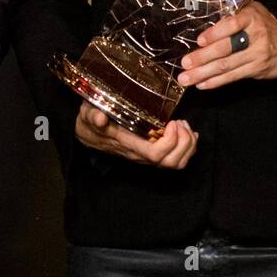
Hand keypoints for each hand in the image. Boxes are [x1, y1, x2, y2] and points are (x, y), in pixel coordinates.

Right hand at [74, 102, 198, 168]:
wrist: (89, 133)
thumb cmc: (91, 121)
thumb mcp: (88, 114)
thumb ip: (92, 115)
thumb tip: (100, 118)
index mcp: (129, 144)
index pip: (155, 154)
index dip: (170, 141)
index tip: (171, 122)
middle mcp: (141, 154)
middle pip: (171, 162)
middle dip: (184, 143)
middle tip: (180, 122)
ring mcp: (148, 155)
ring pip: (177, 163)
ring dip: (188, 145)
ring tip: (183, 125)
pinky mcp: (153, 152)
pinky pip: (176, 158)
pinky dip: (188, 146)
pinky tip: (186, 130)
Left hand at [176, 0, 276, 91]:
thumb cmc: (264, 25)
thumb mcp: (253, 10)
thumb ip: (233, 9)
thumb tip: (206, 3)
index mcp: (251, 18)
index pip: (232, 24)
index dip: (215, 33)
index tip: (200, 40)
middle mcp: (255, 36)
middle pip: (226, 49)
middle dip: (203, 57)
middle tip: (185, 63)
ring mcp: (257, 55)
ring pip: (227, 65)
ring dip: (204, 73)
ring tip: (186, 78)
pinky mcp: (257, 70)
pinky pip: (233, 77)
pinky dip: (216, 82)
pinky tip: (202, 84)